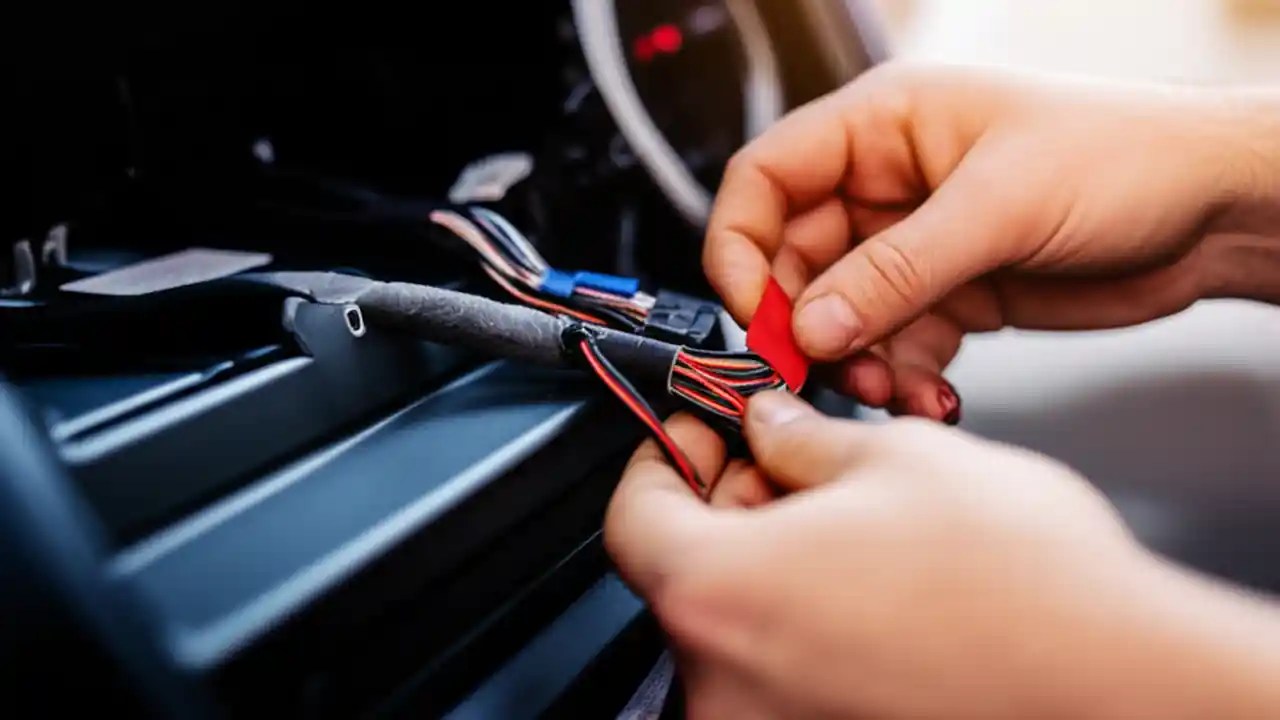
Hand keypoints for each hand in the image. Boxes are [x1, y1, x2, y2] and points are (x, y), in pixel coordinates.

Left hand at [605, 393, 1279, 718]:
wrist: (1117, 684)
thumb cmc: (1023, 587)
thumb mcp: (894, 457)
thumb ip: (801, 438)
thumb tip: (770, 425)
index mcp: (721, 594)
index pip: (631, 516)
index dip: (661, 457)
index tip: (695, 433)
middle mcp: (728, 682)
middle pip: (684, 571)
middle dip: (725, 502)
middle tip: (778, 458)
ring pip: (737, 619)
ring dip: (767, 557)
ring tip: (843, 516)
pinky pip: (781, 667)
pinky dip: (801, 615)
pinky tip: (865, 579)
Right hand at [704, 64, 1279, 420]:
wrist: (1216, 211)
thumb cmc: (1125, 157)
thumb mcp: (999, 206)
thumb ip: (895, 272)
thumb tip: (807, 326)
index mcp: (881, 127)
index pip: (766, 179)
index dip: (740, 245)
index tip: (752, 314)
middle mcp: (886, 185)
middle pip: (793, 259)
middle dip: (800, 323)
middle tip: (815, 373)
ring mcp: (915, 244)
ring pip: (839, 315)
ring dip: (853, 362)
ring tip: (890, 391)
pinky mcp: (948, 296)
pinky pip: (892, 346)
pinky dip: (901, 379)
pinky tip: (933, 397)